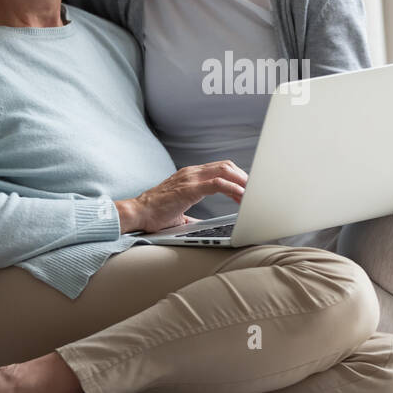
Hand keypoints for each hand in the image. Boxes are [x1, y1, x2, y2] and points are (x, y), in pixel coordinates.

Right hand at [115, 161, 246, 232]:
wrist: (137, 213)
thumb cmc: (155, 214)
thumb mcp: (179, 213)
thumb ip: (193, 216)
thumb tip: (203, 226)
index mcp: (190, 176)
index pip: (220, 168)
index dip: (237, 176)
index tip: (249, 188)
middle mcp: (192, 172)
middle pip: (227, 166)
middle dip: (244, 178)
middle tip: (255, 192)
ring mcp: (190, 178)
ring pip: (225, 171)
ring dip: (242, 182)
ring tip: (252, 195)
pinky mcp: (189, 188)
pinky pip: (217, 184)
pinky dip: (233, 189)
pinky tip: (241, 197)